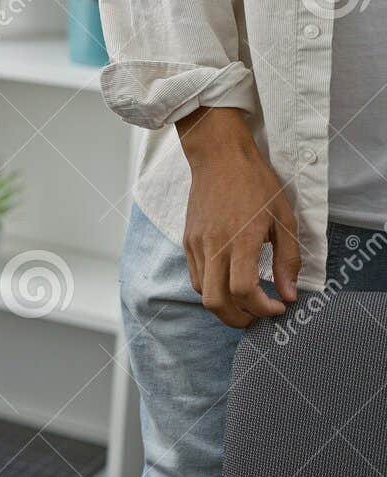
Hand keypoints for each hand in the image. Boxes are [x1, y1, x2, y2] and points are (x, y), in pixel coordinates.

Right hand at [176, 107, 300, 327]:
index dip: (262, 308)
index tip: (278, 307)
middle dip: (239, 318)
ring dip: (224, 306)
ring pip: (202, 293)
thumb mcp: (284, 220)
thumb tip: (288, 295)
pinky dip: (212, 289)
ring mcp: (196, 245)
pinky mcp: (187, 241)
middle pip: (215, 302)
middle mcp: (214, 246)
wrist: (219, 158)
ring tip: (245, 302)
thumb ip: (287, 260)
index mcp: (240, 240)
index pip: (244, 291)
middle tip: (259, 315)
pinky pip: (196, 276)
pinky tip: (229, 282)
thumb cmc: (256, 184)